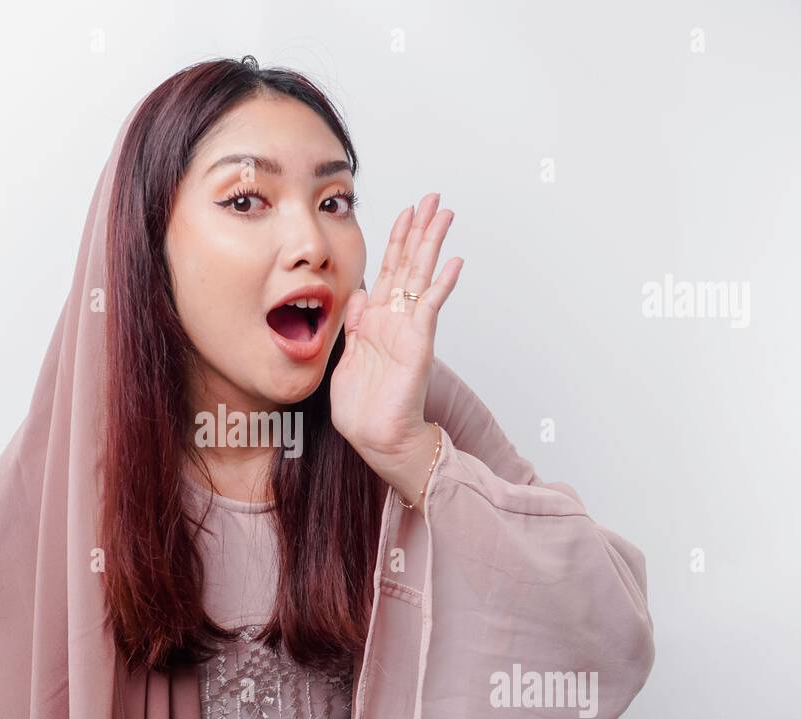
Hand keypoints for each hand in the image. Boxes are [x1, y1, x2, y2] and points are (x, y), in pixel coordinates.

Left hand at [330, 193, 463, 504]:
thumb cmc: (362, 409)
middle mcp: (396, 320)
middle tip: (432, 199)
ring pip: (421, 276)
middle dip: (419, 230)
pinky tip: (454, 262)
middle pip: (409, 265)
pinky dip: (441, 284)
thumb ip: (353, 324)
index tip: (405, 213)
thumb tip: (357, 294)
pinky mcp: (418, 343)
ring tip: (444, 214)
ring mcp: (409, 330)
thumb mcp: (345, 358)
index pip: (388, 272)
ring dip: (432, 244)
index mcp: (376, 322)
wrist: (377, 438)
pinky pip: (430, 307)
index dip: (396, 241)